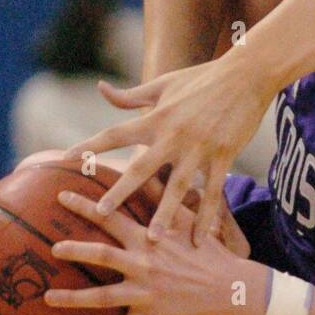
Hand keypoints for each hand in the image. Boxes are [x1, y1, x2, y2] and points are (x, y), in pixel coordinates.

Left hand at [43, 188, 256, 314]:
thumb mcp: (188, 219)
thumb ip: (164, 196)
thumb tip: (149, 168)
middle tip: (51, 247)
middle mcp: (142, 263)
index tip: (62, 195)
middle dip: (74, 249)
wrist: (231, 288)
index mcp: (148, 238)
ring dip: (72, 298)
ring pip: (101, 297)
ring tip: (47, 297)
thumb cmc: (208, 250)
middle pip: (101, 254)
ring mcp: (144, 292)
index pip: (111, 217)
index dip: (86, 206)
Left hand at [62, 55, 273, 241]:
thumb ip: (131, 96)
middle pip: (142, 167)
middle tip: (100, 213)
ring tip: (153, 239)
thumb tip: (100, 89)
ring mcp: (200, 147)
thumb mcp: (164, 84)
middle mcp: (174, 135)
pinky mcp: (224, 156)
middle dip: (120, 191)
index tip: (67, 159)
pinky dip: (207, 216)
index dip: (91, 146)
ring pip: (179, 187)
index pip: (116, 133)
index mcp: (156, 117)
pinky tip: (201, 238)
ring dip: (166, 214)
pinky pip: (214, 191)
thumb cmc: (202, 77)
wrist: (246, 74)